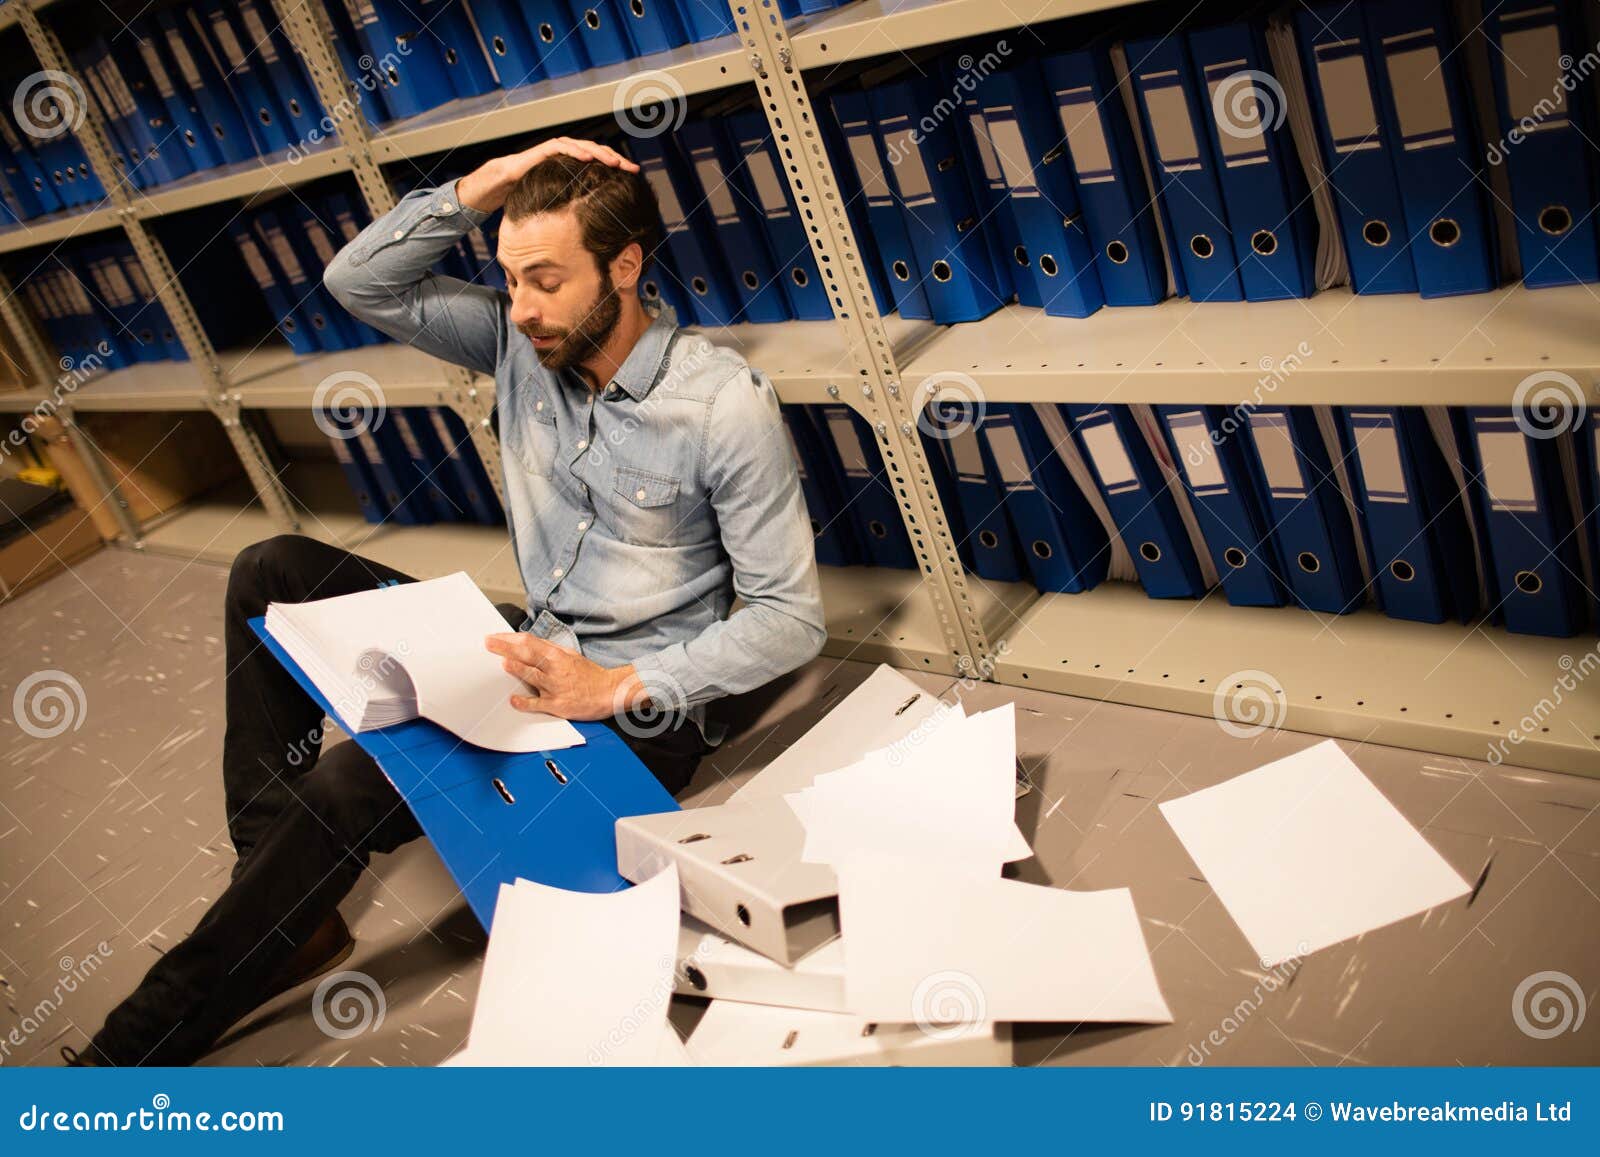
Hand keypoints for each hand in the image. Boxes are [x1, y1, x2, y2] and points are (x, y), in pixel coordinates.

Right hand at [456, 137, 639, 212]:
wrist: (505, 183)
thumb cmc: (533, 193)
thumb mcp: (560, 202)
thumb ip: (576, 208)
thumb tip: (597, 231)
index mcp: (578, 166)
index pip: (603, 164)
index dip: (620, 169)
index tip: (636, 177)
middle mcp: (571, 155)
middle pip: (599, 153)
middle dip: (617, 160)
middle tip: (633, 168)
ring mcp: (559, 150)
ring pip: (585, 147)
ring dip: (601, 153)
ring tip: (615, 162)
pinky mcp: (545, 149)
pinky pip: (563, 147)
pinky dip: (576, 151)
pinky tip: (588, 157)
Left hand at [485, 632, 645, 720]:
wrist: (609, 692)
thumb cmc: (589, 675)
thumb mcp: (570, 655)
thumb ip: (549, 650)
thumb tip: (528, 644)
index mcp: (557, 655)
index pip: (529, 642)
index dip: (510, 638)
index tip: (495, 637)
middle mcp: (555, 669)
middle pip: (528, 655)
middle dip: (506, 647)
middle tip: (489, 643)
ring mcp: (556, 687)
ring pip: (532, 676)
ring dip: (517, 669)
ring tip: (503, 663)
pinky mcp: (558, 704)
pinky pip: (537, 703)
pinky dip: (524, 702)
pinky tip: (513, 700)